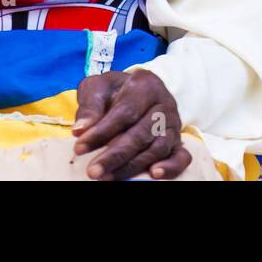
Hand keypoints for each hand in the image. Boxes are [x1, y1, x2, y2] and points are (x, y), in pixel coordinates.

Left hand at [71, 70, 191, 180]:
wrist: (132, 91)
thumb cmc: (112, 90)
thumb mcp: (97, 87)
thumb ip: (89, 106)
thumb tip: (81, 129)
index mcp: (146, 84)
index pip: (125, 112)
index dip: (102, 132)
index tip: (79, 147)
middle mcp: (164, 103)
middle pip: (141, 133)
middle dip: (115, 155)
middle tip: (93, 171)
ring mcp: (173, 123)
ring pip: (157, 148)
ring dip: (132, 166)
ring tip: (107, 177)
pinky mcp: (178, 141)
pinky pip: (181, 156)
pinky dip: (171, 167)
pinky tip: (153, 175)